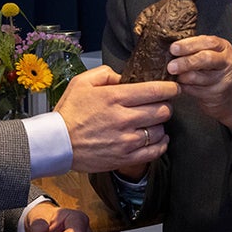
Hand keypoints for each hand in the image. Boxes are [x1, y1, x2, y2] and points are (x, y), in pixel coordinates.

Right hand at [54, 66, 177, 174]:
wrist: (57, 143)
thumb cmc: (69, 112)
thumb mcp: (81, 82)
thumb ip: (105, 73)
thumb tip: (124, 76)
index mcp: (114, 97)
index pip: (154, 90)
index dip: (170, 88)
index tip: (174, 87)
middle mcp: (124, 119)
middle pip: (163, 110)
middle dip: (166, 105)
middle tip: (162, 104)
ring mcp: (126, 141)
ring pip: (161, 130)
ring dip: (161, 125)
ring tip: (153, 122)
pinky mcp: (125, 157)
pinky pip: (155, 151)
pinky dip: (161, 144)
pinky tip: (157, 138)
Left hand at [166, 35, 231, 134]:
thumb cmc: (215, 70)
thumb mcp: (211, 54)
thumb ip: (195, 49)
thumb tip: (170, 48)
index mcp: (223, 47)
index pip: (207, 42)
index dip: (189, 45)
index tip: (173, 48)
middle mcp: (226, 61)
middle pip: (206, 59)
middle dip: (186, 61)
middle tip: (171, 66)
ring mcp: (222, 79)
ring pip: (199, 77)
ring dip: (183, 76)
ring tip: (174, 76)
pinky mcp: (216, 94)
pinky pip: (195, 90)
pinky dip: (185, 87)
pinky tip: (180, 85)